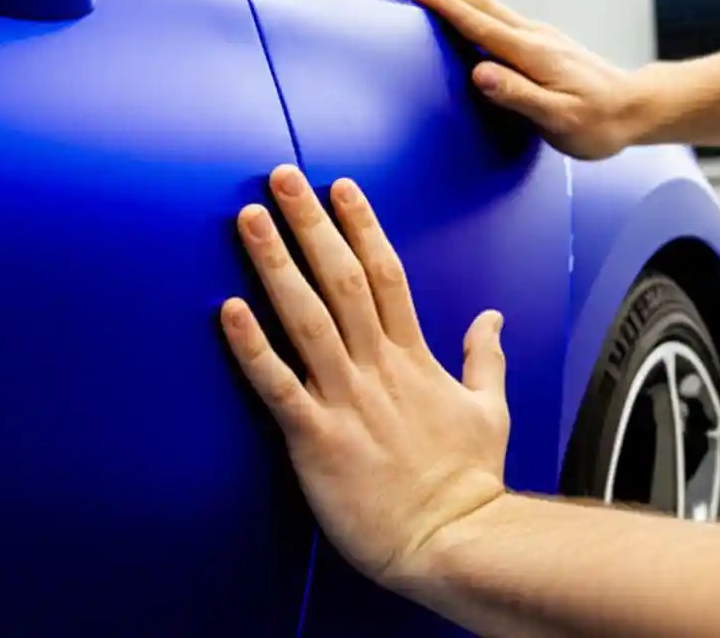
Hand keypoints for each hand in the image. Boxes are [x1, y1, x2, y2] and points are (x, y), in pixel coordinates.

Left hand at [221, 165, 509, 587]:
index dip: (361, 225)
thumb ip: (486, 358)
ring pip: (306, 318)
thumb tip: (493, 318)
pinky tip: (227, 310)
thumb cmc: (468, 481)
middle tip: (282, 177)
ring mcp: (346, 400)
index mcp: (414, 358)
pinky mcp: (318, 439)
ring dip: (276, 264)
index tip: (340, 186)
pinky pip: (277, 385)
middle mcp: (378, 368)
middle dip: (310, 223)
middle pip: (341, 279)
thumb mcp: (490, 410)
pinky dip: (252, 347)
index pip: (386, 274)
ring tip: (250, 220)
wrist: (453, 540)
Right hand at [397, 0, 643, 159]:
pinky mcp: (543, 45)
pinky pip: (499, 20)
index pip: (477, 21)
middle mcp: (534, 37)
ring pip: (489, 7)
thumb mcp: (558, 119)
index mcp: (531, 53)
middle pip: (479, 3)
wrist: (636, 109)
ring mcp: (540, 38)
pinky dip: (472, 11)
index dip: (441, 5)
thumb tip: (478, 72)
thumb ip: (517, 95)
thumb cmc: (598, 123)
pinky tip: (464, 19)